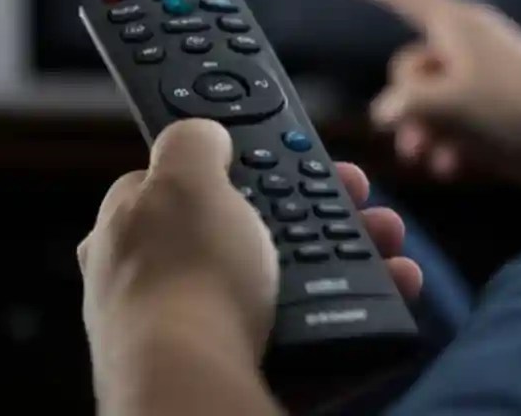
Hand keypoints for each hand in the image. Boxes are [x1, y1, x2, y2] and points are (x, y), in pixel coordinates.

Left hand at [77, 119, 421, 412]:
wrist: (194, 387)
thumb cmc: (181, 279)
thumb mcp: (183, 175)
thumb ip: (194, 139)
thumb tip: (207, 133)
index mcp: (129, 233)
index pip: (183, 185)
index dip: (242, 162)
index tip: (290, 154)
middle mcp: (161, 285)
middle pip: (251, 231)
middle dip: (315, 208)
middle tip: (357, 195)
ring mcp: (204, 331)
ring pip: (292, 281)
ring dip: (352, 254)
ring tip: (388, 243)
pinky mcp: (248, 372)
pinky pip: (315, 333)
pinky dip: (358, 311)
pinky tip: (391, 288)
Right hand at [338, 0, 520, 211]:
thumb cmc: (519, 113)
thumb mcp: (448, 104)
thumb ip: (404, 103)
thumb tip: (386, 112)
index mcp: (459, 24)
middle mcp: (469, 44)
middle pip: (409, 66)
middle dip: (404, 105)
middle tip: (418, 136)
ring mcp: (483, 78)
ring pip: (428, 100)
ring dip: (423, 131)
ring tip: (432, 158)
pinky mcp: (495, 109)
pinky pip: (452, 120)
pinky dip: (446, 142)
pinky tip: (453, 166)